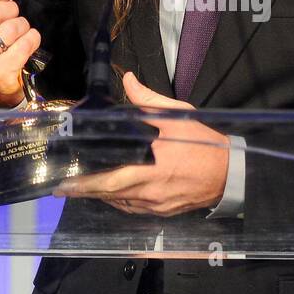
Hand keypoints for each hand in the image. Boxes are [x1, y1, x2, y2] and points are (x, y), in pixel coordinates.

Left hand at [53, 71, 230, 215]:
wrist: (230, 173)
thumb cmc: (204, 143)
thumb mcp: (179, 116)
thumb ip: (149, 100)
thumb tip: (127, 80)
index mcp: (153, 165)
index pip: (110, 180)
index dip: (85, 184)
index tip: (64, 184)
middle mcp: (151, 190)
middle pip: (109, 195)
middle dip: (85, 192)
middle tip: (63, 189)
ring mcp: (156, 204)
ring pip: (120, 203)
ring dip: (101, 196)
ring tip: (84, 187)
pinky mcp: (163, 212)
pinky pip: (134, 209)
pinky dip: (120, 202)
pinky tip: (112, 193)